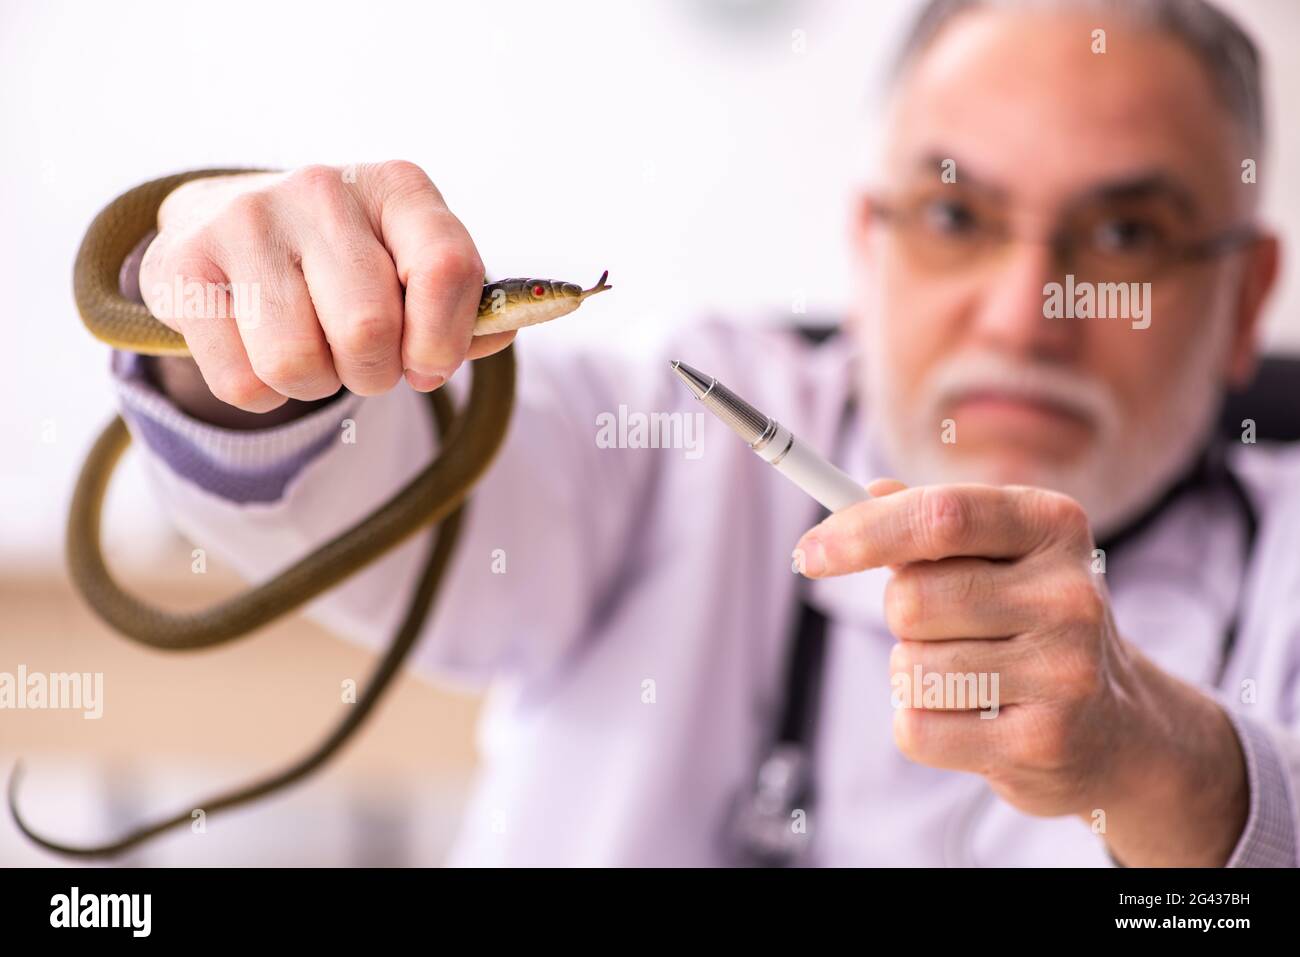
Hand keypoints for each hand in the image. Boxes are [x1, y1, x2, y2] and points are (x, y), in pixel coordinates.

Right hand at [138, 162, 514, 412]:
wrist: (227, 225)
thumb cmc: (347, 263)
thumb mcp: (412, 268)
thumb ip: (466, 308)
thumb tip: (499, 330)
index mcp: (396, 186)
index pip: (445, 266)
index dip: (444, 339)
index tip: (427, 366)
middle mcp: (320, 188)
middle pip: (368, 331)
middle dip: (373, 374)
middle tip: (361, 361)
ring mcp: (245, 220)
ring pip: (298, 363)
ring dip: (314, 385)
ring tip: (310, 350)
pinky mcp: (183, 265)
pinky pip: (242, 381)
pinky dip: (263, 392)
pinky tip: (259, 350)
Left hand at [793, 482, 1247, 865]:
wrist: (1116, 730)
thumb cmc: (1029, 624)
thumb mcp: (998, 555)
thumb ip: (927, 521)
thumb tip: (862, 495)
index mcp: (1052, 525)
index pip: (939, 517)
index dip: (861, 533)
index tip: (808, 553)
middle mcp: (1069, 593)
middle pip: (910, 599)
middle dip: (900, 618)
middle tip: (944, 629)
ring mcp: (1063, 670)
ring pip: (909, 668)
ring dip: (913, 675)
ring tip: (971, 678)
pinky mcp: (1043, 741)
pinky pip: (916, 728)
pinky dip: (922, 727)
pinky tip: (975, 722)